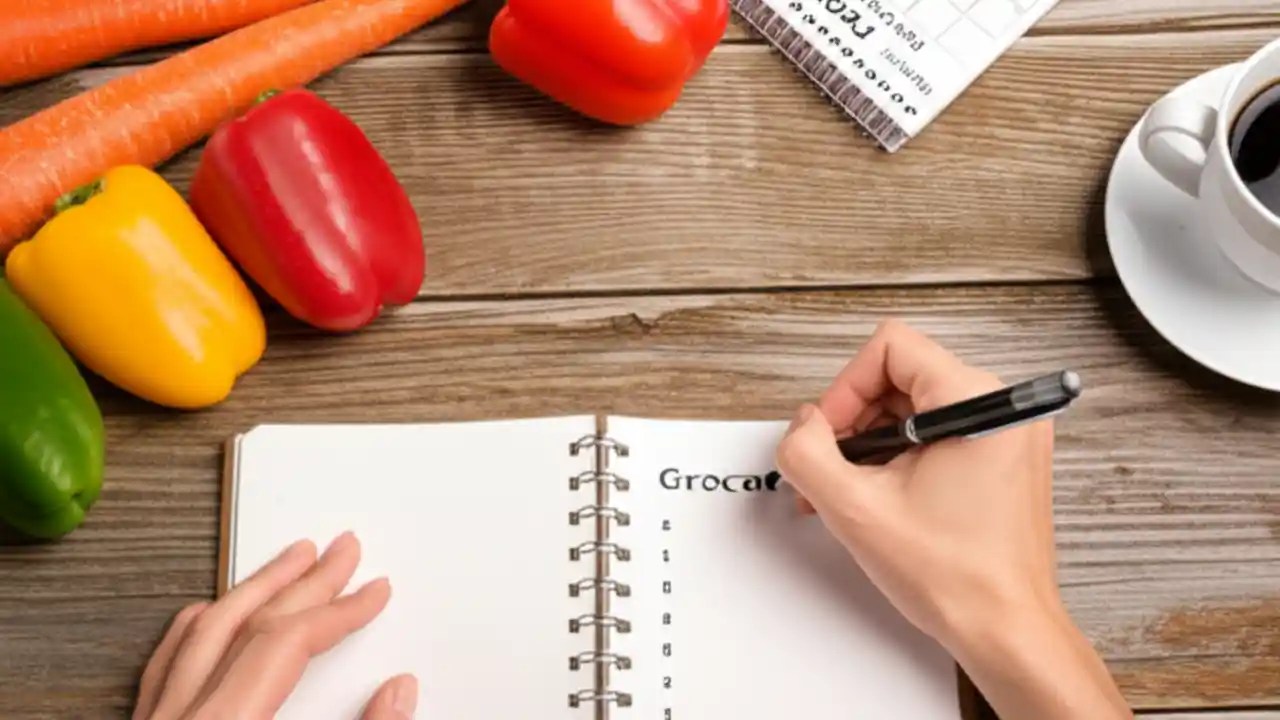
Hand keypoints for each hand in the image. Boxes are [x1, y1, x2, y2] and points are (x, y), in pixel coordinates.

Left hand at [133, 532, 414, 719]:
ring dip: (254, 588)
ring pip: (200, 632)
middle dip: (305, 583)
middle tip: (342, 551)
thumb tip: (399, 692)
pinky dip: (198, 626)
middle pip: (246, 624)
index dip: (339, 613)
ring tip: (290, 559)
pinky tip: (212, 610)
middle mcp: (178, 716)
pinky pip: (165, 662)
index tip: (374, 592)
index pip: (286, 644)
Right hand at [776, 320, 1130, 719]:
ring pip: (915, 409)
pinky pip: (938, 436)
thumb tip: (801, 426)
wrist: (1006, 631)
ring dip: (872, 446)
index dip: (845, 389)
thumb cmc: (956, 578)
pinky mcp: (1003, 461)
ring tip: (852, 495)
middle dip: (853, 423)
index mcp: (976, 401)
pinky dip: (900, 461)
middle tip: (833, 474)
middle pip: (899, 377)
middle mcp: (1002, 407)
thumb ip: (808, 453)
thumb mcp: (856, 509)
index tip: (830, 437)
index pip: (890, 348)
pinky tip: (880, 501)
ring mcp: (1008, 435)